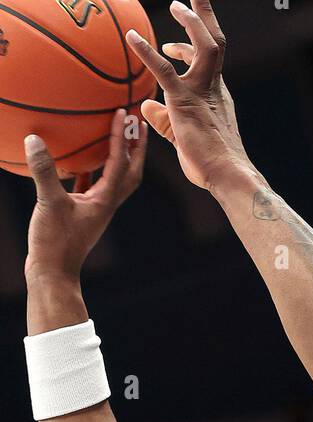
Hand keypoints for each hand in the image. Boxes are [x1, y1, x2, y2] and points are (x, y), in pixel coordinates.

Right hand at [24, 109, 147, 283]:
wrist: (52, 275)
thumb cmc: (55, 243)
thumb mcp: (48, 204)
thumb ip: (44, 172)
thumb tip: (34, 139)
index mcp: (105, 201)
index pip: (120, 163)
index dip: (121, 137)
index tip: (122, 113)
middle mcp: (105, 204)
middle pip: (130, 172)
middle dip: (135, 148)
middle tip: (137, 123)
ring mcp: (94, 210)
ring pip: (112, 179)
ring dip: (116, 157)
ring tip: (113, 134)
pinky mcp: (80, 214)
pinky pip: (90, 186)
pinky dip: (90, 171)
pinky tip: (78, 160)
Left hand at [128, 0, 250, 192]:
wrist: (227, 176)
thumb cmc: (209, 164)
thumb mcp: (182, 138)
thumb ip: (164, 120)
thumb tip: (145, 106)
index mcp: (216, 94)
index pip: (210, 60)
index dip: (194, 43)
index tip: (176, 41)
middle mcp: (213, 88)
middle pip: (215, 42)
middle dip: (204, 15)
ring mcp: (201, 93)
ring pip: (204, 47)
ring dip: (191, 22)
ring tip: (175, 5)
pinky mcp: (185, 103)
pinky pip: (165, 71)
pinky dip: (147, 52)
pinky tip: (132, 37)